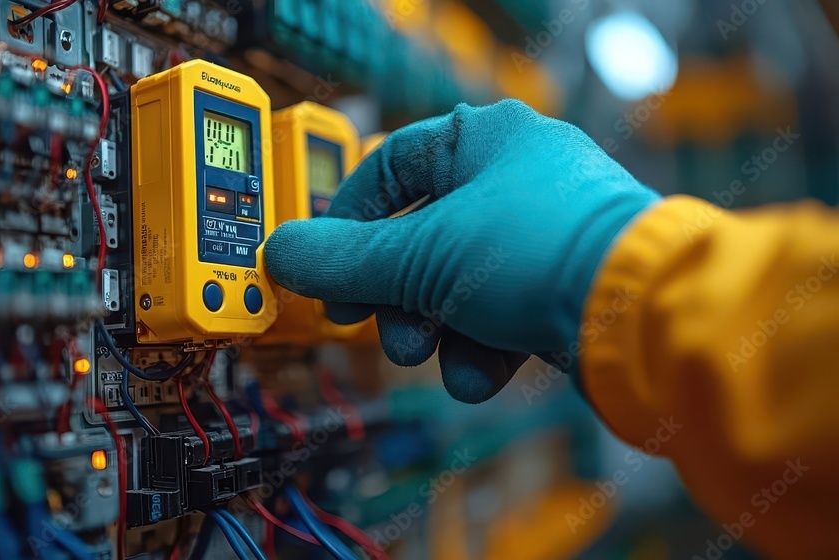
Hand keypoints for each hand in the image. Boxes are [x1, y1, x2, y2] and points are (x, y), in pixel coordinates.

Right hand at [264, 100, 658, 402]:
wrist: (644, 318)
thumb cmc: (544, 255)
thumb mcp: (419, 256)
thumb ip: (342, 261)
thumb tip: (280, 255)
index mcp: (482, 139)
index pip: (387, 168)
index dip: (347, 223)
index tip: (327, 271)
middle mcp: (514, 178)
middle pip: (417, 239)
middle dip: (395, 298)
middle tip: (381, 329)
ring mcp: (541, 234)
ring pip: (454, 286)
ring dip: (434, 332)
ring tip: (437, 356)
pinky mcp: (561, 285)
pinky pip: (496, 313)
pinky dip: (480, 347)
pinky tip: (482, 371)